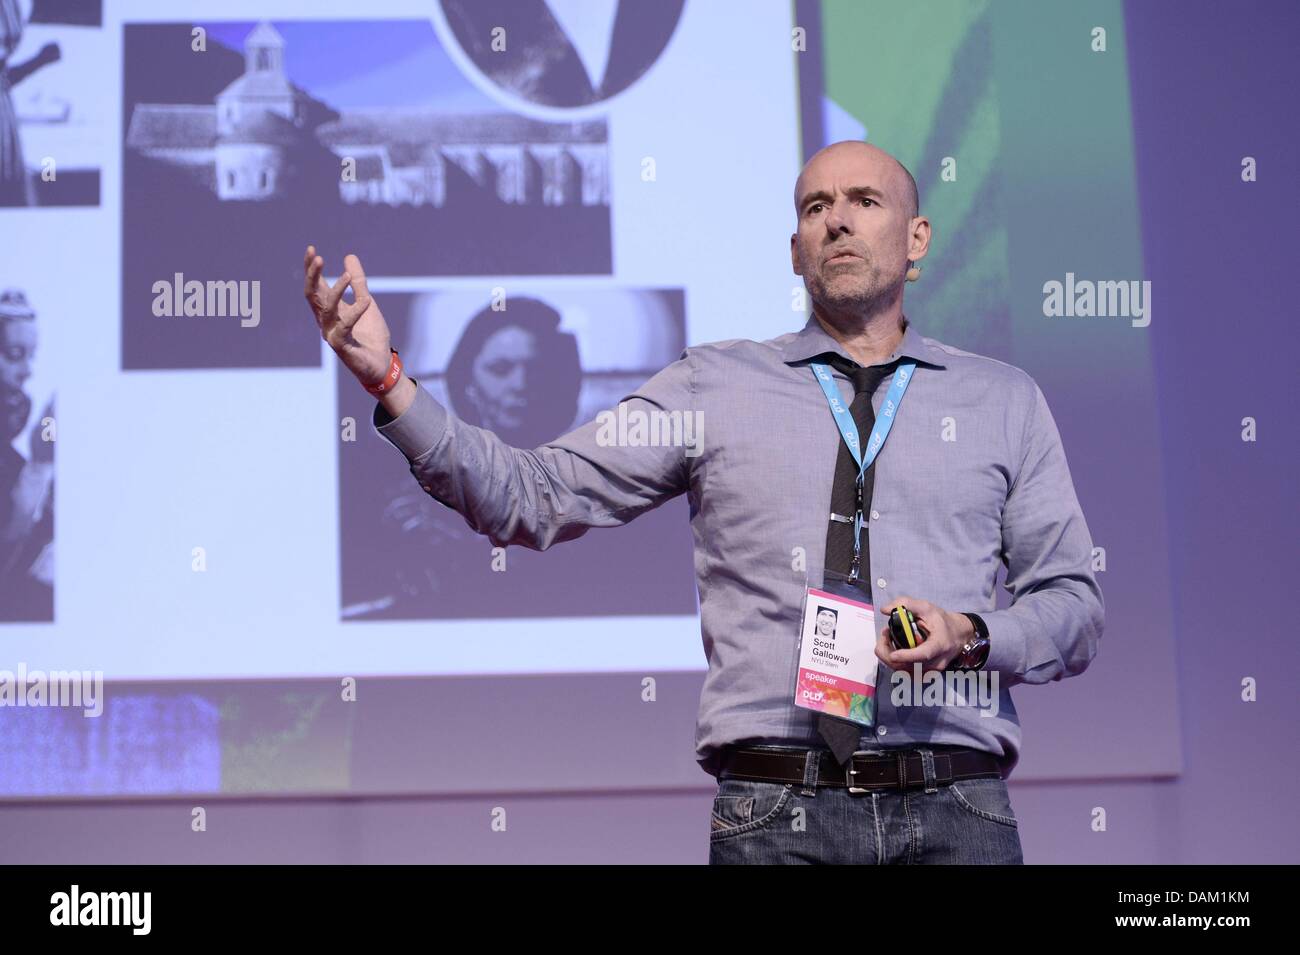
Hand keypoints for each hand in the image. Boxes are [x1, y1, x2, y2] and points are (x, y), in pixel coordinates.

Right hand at [303, 245, 392, 388]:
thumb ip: (359, 283)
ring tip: (348, 275)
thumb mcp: (367, 302)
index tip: (311, 249)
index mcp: (329, 310)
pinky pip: (345, 326)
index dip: (311, 269)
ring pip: (326, 309)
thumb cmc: (371, 336)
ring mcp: (331, 333)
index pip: (315, 286)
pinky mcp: (342, 346)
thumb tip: (349, 256)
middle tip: (317, 257)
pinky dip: (355, 312)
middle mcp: (325, 321)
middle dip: (313, 275)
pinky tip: (367, 301)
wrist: (382, 365)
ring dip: (336, 290)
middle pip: (312, 295)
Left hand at [875, 595, 974, 672]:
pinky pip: (905, 672)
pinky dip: (894, 662)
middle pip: (908, 666)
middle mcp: (936, 662)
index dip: (907, 656)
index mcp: (939, 645)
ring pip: (903, 671)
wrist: (958, 635)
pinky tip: (894, 649)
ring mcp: (930, 671)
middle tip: (885, 633)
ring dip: (889, 657)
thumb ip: (905, 604)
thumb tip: (885, 610)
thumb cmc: (942, 621)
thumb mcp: (926, 607)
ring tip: (888, 639)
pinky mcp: (924, 675)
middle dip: (889, 652)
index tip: (893, 655)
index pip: (924, 654)